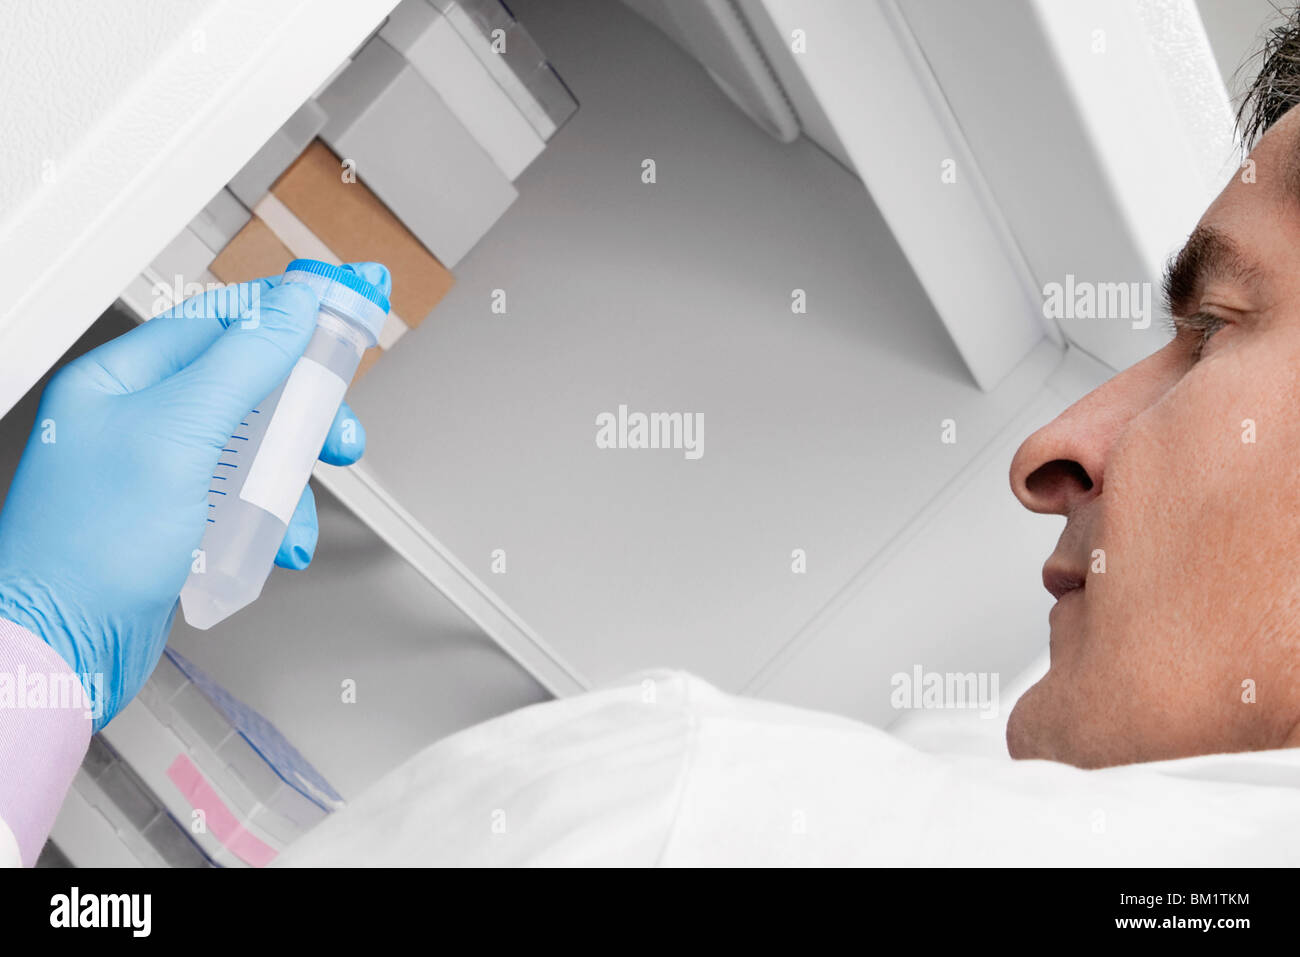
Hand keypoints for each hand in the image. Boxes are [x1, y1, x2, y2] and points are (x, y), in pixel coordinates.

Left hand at [0, 262, 388, 729]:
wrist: (58, 654)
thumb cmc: (86, 550)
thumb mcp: (177, 435)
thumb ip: (242, 362)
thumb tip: (292, 305)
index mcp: (122, 379)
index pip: (222, 319)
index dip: (290, 312)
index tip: (345, 304)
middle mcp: (139, 419)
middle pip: (250, 386)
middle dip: (302, 411)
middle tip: (336, 432)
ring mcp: (159, 471)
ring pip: (256, 447)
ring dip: (290, 477)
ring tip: (294, 510)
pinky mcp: (178, 519)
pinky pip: (245, 499)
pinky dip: (271, 520)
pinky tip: (274, 542)